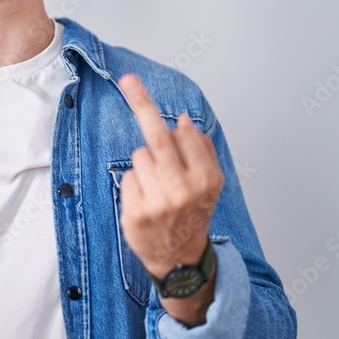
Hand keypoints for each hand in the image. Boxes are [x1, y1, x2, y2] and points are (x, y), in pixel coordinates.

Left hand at [117, 74, 223, 279]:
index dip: (164, 115)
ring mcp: (159, 202)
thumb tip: (184, 121)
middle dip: (142, 103)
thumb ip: (201, 150)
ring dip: (145, 164)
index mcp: (207, 179)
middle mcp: (184, 190)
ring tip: (157, 186)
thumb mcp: (209, 183)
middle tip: (129, 79)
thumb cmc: (193, 212)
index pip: (183, 134)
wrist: (180, 258)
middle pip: (157, 137)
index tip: (138, 85)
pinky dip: (134, 183)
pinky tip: (146, 199)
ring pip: (140, 156)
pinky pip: (128, 178)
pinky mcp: (136, 213)